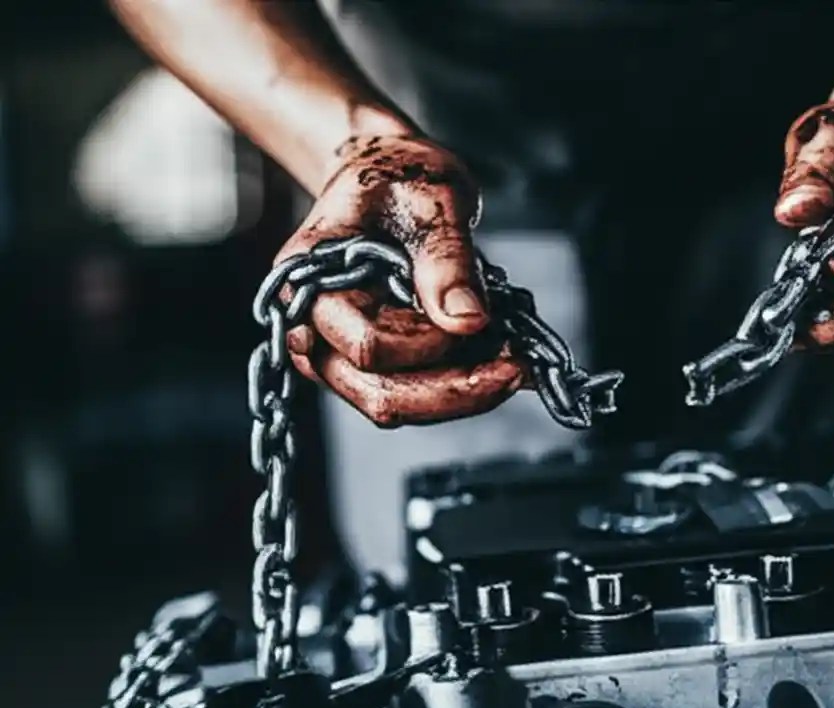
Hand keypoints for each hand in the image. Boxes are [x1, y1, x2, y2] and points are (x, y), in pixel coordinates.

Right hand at [277, 136, 521, 426]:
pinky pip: (408, 393)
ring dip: (458, 394)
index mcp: (308, 279)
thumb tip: (467, 320)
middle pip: (379, 394)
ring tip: (513, 366)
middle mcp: (310, 327)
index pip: (368, 346)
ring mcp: (334, 351)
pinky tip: (498, 365)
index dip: (429, 345)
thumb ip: (446, 259)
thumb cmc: (398, 174)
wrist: (385, 170)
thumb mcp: (432, 198)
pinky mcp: (366, 362)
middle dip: (455, 390)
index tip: (480, 324)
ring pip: (394, 404)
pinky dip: (455, 386)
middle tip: (518, 369)